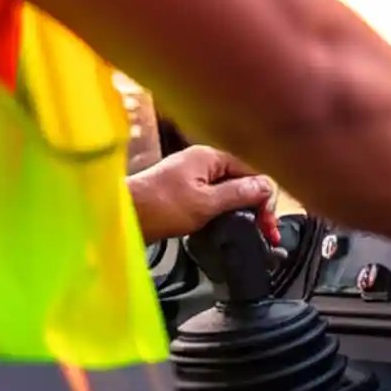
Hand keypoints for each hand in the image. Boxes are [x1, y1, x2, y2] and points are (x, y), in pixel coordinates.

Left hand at [128, 146, 278, 244]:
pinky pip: (213, 198)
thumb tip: (266, 186)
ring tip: (252, 232)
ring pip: (228, 190)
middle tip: (265, 234)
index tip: (268, 225)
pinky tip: (228, 226)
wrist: (123, 217)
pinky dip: (224, 212)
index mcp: (209, 156)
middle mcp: (202, 161)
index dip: (264, 197)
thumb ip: (238, 193)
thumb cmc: (160, 207)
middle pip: (242, 179)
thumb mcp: (205, 203)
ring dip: (241, 210)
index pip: (252, 169)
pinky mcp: (183, 192)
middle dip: (256, 205)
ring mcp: (192, 176)